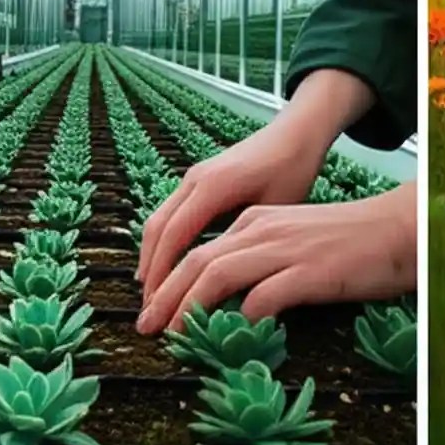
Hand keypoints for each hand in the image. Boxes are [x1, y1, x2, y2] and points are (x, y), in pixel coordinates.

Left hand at [135, 182, 416, 332]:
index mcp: (258, 221)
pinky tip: (236, 331)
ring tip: (174, 334)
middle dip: (164, 296)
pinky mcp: (310, 271)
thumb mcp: (296, 239)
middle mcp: (265, 230)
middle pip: (197, 260)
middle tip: (146, 327)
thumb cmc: (351, 239)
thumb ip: (264, 258)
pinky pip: (264, 294)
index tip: (156, 310)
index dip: (170, 281)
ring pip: (218, 272)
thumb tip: (235, 295)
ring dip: (188, 306)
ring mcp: (286, 249)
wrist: (398, 228)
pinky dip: (243, 314)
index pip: (200, 249)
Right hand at [137, 69, 375, 300]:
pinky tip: (166, 267)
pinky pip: (170, 214)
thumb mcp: (276, 208)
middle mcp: (194, 180)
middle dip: (150, 272)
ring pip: (159, 221)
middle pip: (157, 230)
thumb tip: (230, 285)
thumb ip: (248, 241)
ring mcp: (193, 177)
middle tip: (149, 312)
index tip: (159, 307)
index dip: (162, 274)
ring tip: (153, 297)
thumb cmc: (292, 168)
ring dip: (152, 258)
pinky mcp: (198, 179)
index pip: (175, 236)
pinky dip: (163, 243)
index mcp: (212, 186)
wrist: (296, 133)